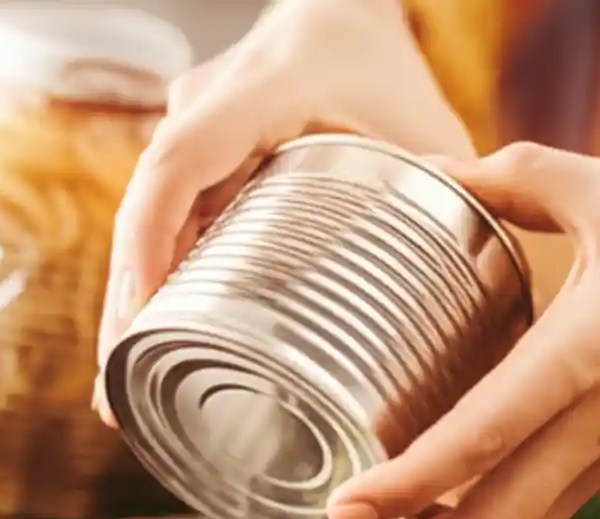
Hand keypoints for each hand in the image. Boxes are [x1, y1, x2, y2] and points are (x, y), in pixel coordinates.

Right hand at [93, 0, 474, 423]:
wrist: (340, 15)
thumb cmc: (385, 71)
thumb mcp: (426, 128)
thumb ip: (447, 197)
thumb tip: (481, 302)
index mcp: (258, 93)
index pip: (182, 161)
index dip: (154, 236)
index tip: (145, 311)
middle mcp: (205, 108)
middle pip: (146, 210)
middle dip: (130, 308)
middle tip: (118, 400)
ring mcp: (190, 133)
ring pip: (147, 224)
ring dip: (134, 308)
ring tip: (122, 399)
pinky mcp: (195, 160)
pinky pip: (166, 223)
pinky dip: (158, 285)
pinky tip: (155, 351)